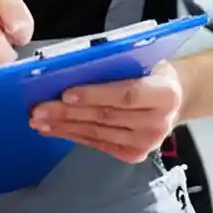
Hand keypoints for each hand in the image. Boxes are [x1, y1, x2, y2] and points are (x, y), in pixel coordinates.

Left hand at [29, 61, 184, 163]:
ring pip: (97, 132)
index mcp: (165, 94)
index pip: (126, 95)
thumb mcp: (143, 58)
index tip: (65, 93)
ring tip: (38, 119)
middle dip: (67, 113)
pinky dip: (72, 134)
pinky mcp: (133, 154)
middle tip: (38, 109)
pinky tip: (53, 129)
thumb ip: (116, 64)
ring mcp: (146, 143)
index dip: (95, 95)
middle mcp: (158, 123)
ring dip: (64, 126)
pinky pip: (97, 143)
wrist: (174, 98)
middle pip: (106, 117)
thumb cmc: (152, 71)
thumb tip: (72, 66)